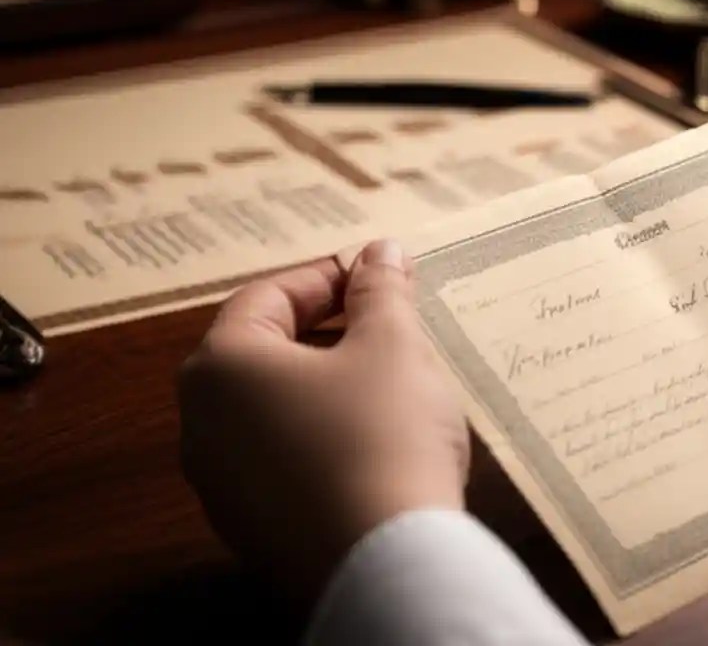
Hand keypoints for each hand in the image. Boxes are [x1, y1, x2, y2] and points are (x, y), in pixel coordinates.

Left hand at [178, 240, 468, 600]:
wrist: (385, 566)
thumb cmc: (383, 438)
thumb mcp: (393, 346)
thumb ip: (381, 292)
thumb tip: (379, 253)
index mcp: (222, 365)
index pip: (268, 295)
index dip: (330, 275)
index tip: (381, 275)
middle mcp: (201, 423)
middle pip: (265, 353)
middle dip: (330, 331)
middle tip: (391, 324)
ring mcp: (221, 485)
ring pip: (275, 412)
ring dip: (328, 387)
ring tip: (394, 385)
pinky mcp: (253, 530)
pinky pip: (285, 463)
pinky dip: (325, 440)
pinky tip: (379, 446)